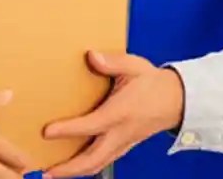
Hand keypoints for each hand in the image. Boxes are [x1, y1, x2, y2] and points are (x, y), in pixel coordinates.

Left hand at [40, 51, 184, 177]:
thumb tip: (91, 56)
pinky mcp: (125, 146)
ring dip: (75, 172)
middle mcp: (121, 132)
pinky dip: (87, 167)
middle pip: (92, 159)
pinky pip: (104, 161)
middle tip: (46, 171)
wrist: (177, 100)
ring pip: (97, 164)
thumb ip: (112, 62)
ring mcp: (124, 143)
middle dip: (69, 168)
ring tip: (53, 172)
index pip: (91, 125)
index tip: (47, 132)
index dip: (68, 130)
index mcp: (121, 112)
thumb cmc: (153, 83)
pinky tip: (74, 166)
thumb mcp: (134, 66)